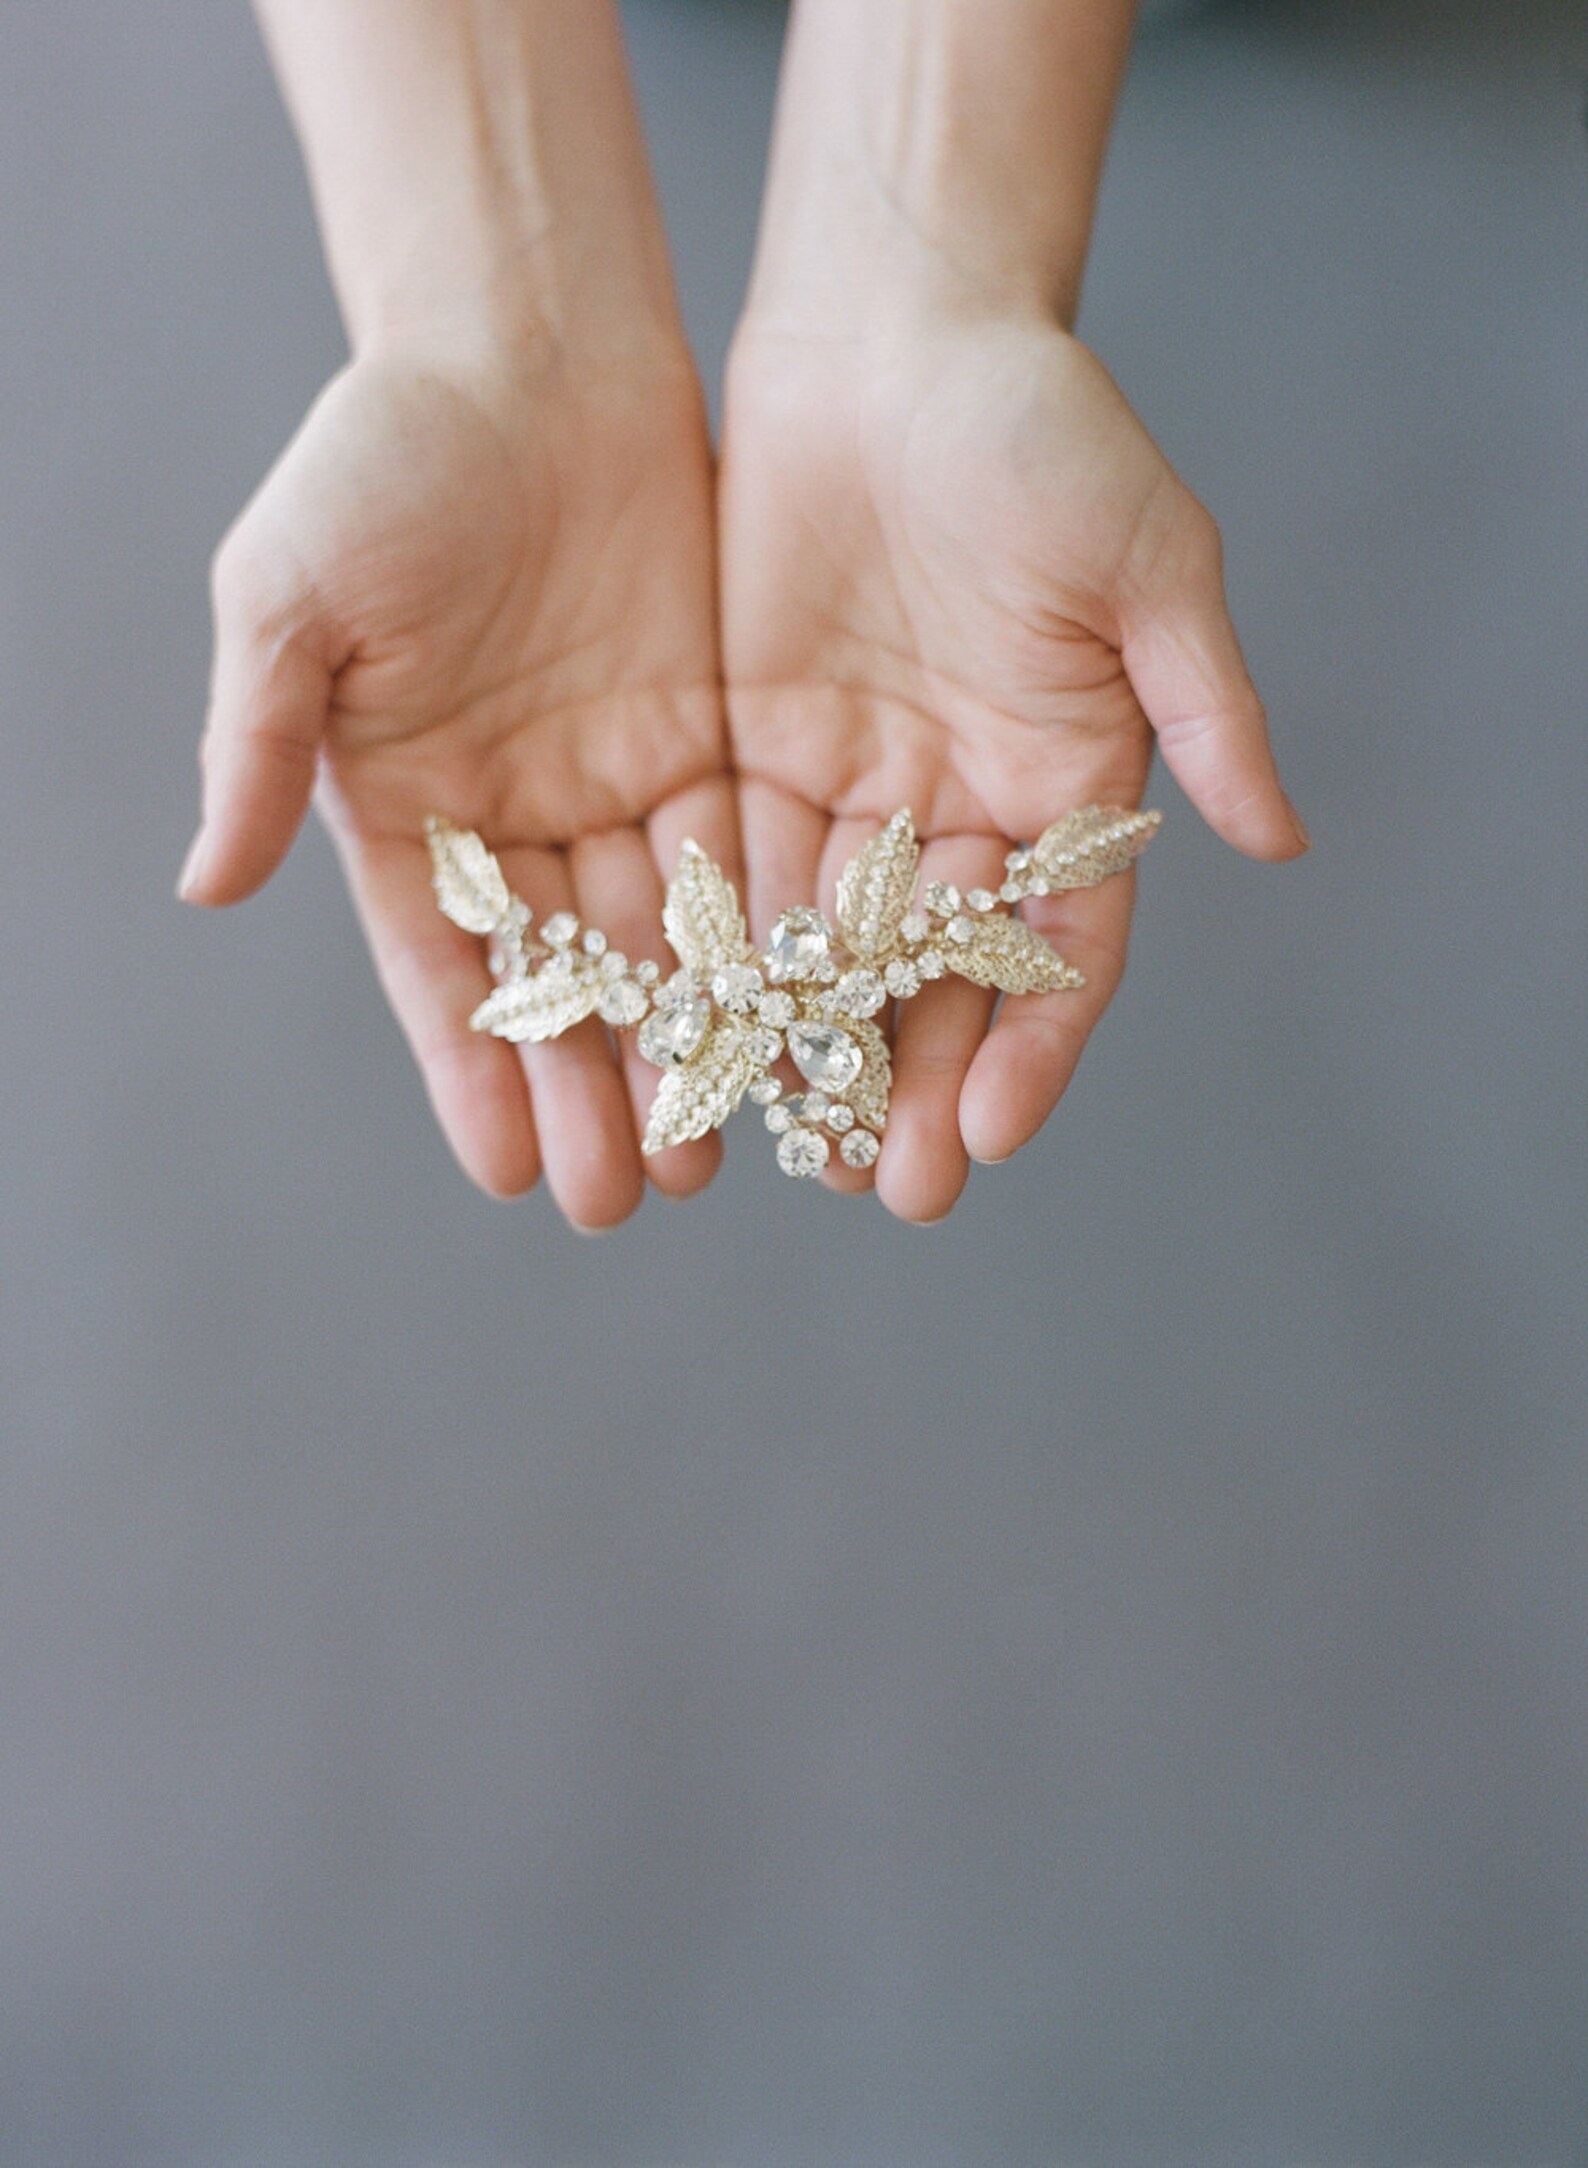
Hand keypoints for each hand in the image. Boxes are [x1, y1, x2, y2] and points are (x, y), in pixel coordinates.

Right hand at [182, 339, 734, 1228]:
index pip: (445, 967)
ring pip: (661, 946)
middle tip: (640, 1196)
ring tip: (723, 1147)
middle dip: (597, 1090)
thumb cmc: (386, 457)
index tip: (510, 1171)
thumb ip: (257, 740)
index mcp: (406, 806)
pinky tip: (793, 1023)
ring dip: (688, 1046)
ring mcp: (613, 786)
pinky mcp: (705, 740)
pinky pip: (738, 860)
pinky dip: (761, 944)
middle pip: (564, 982)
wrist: (527, 345)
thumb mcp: (292, 594)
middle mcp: (513, 819)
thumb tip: (204, 885)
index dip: (475, 1068)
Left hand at [720, 309, 1307, 1222]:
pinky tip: (686, 1033)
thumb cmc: (1041, 425)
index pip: (1054, 947)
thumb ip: (1203, 705)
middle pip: (936, 976)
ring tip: (773, 1147)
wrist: (891, 326)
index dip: (1028, 1044)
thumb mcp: (1146, 558)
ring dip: (803, 1047)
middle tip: (879, 1188)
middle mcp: (961, 808)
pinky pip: (733, 871)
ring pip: (826, 948)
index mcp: (1065, 781)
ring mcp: (855, 786)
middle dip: (910, 1080)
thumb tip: (1283, 842)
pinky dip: (712, 955)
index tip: (988, 1136)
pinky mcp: (754, 749)